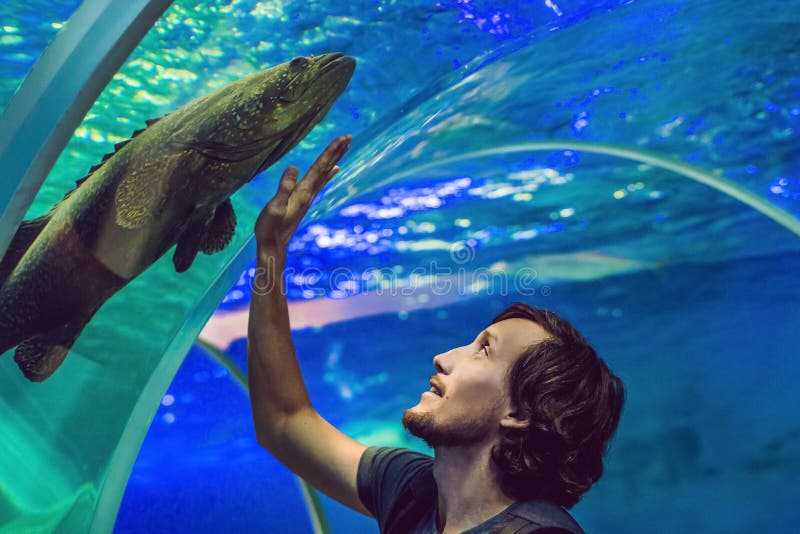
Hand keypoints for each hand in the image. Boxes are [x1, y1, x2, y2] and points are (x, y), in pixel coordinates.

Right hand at [255, 134, 351, 250]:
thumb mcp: (274, 207)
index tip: (342, 138)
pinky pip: (320, 182)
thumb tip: (294, 167)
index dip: (330, 151)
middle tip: (350, 136)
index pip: (319, 167)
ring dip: (334, 158)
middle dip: (337, 151)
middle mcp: (309, 193)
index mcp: (303, 192)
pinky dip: (328, 173)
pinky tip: (334, 169)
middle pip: (326, 168)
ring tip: (344, 147)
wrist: (273, 245)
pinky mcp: (304, 200)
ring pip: (325, 173)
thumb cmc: (270, 227)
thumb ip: (284, 187)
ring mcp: (307, 197)